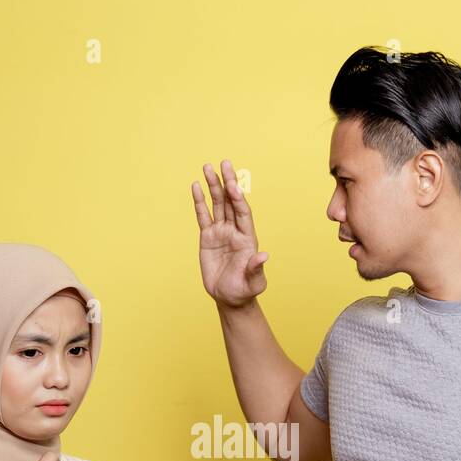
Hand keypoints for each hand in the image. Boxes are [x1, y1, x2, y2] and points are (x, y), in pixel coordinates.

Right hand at [191, 158, 268, 307]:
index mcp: (247, 238)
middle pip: (230, 202)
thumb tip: (264, 255)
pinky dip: (199, 201)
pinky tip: (196, 186)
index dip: (238, 199)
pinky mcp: (208, 237)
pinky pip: (203, 216)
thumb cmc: (244, 291)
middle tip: (224, 162)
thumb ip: (256, 268)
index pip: (243, 213)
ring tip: (207, 167)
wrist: (229, 298)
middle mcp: (235, 231)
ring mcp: (221, 232)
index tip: (233, 185)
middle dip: (227, 182)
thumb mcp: (253, 283)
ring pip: (217, 204)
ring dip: (213, 186)